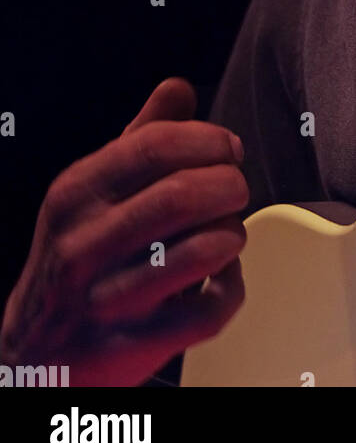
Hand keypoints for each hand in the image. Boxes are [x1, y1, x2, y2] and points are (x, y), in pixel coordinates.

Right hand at [0, 78, 248, 385]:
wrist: (34, 354)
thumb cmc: (78, 257)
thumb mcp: (93, 192)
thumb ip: (140, 138)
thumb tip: (178, 88)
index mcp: (76, 194)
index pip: (156, 146)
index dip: (209, 140)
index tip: (228, 149)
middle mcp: (85, 244)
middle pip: (184, 195)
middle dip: (229, 185)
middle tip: (234, 189)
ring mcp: (108, 299)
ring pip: (203, 251)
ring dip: (231, 235)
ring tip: (225, 233)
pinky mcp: (135, 346)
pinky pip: (210, 309)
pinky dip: (230, 288)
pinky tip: (218, 278)